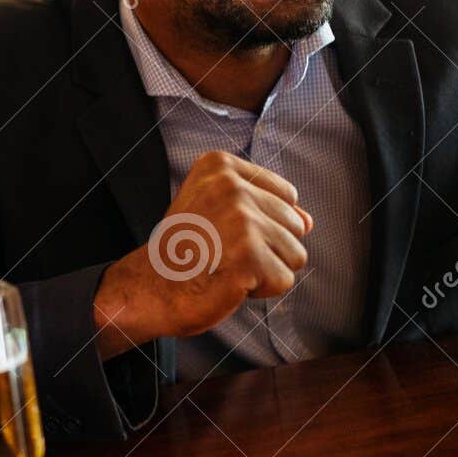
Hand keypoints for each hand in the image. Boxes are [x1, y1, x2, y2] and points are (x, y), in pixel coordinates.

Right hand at [91, 152, 313, 356]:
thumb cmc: (184, 249)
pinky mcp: (248, 256)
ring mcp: (240, 220)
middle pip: (296, 223)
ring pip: (295, 253)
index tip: (222, 228)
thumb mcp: (218, 211)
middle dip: (268, 246)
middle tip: (222, 250)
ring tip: (226, 265)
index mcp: (220, 165)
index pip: (287, 194)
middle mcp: (230, 186)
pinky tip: (229, 282)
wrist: (149, 286)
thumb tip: (309, 219)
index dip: (263, 220)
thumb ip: (267, 207)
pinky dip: (260, 290)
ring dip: (266, 269)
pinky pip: (284, 280)